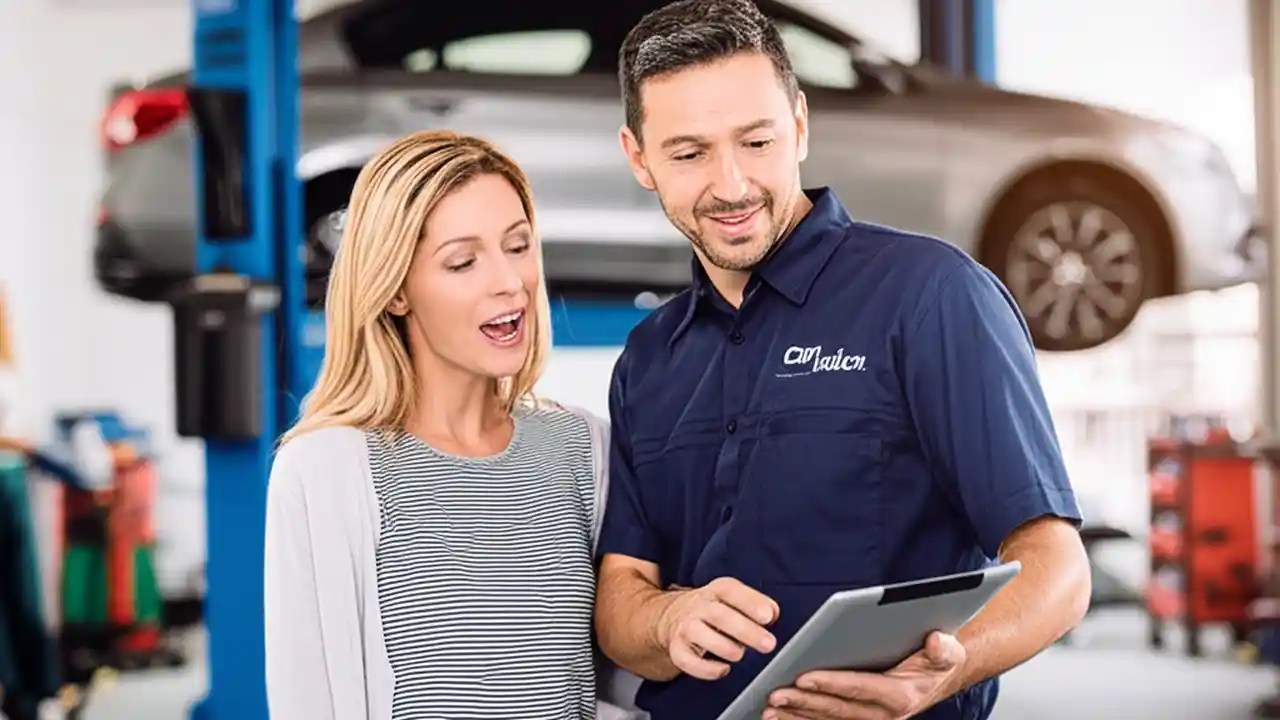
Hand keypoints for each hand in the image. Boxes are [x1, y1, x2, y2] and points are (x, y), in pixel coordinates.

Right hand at [656, 577, 780, 679]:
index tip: (768, 616)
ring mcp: (686, 627)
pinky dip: (706, 668)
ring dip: (724, 647)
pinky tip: (723, 669)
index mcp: (717, 590)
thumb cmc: (715, 610)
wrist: (673, 616)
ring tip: (739, 654)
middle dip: (746, 631)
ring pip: (700, 635)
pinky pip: (688, 661)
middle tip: (768, 644)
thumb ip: (756, 604)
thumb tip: (772, 613)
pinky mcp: (676, 649)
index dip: (750, 602)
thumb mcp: (734, 599)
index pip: (731, 591)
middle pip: (720, 615)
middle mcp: (699, 606)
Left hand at [763, 631, 966, 719]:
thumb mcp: (947, 652)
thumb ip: (943, 649)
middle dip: (803, 703)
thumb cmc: (935, 661)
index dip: (831, 684)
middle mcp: (883, 715)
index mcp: (900, 695)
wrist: (936, 679)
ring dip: (797, 716)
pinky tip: (779, 716)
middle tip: (775, 694)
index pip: (860, 688)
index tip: (804, 678)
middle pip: (836, 708)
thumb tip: (935, 640)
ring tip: (770, 709)